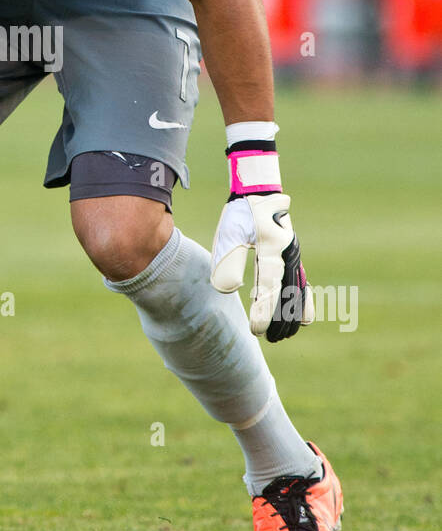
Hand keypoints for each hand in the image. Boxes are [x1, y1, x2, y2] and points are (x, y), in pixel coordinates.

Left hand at [210, 143, 313, 341]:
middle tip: (269, 339)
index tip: (256, 331)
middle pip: (288, 294)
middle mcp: (288, 253)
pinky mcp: (293, 256)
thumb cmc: (240, 212)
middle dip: (280, 319)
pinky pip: (302, 282)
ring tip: (283, 335)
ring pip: (297, 290)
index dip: (264, 311)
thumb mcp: (229, 233)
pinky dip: (303, 301)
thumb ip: (228, 261)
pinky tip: (302, 317)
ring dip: (292, 314)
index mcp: (272, 248)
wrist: (258, 191)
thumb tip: (228, 290)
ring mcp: (294, 254)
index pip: (269, 287)